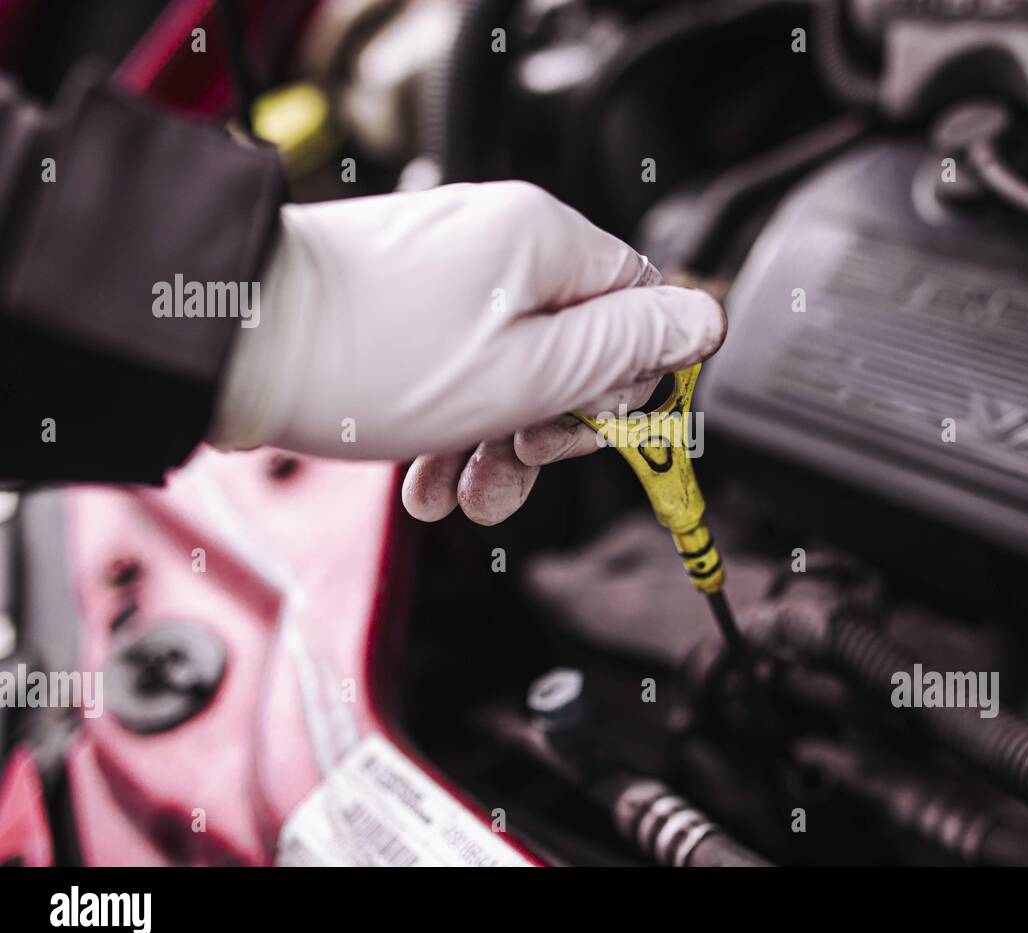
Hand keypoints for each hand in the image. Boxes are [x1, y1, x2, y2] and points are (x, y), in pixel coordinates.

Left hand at [210, 180, 724, 523]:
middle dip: (554, 425)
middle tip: (520, 466)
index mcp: (547, 242)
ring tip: (463, 500)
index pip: (640, 305)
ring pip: (512, 367)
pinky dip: (453, 426)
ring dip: (497, 443)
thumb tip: (706, 321)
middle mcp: (500, 242)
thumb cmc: (370, 357)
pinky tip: (427, 482)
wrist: (226, 342)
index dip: (631, 385)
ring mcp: (447, 270)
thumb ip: (626, 351)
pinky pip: (458, 367)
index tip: (603, 437)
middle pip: (575, 342)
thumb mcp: (529, 375)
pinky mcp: (403, 301)